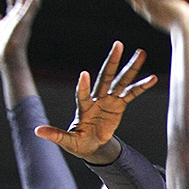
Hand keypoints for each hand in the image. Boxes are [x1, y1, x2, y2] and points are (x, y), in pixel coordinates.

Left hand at [34, 41, 157, 162]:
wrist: (91, 144)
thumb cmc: (78, 142)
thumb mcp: (67, 141)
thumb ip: (55, 135)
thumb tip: (37, 131)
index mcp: (83, 107)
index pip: (82, 95)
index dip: (83, 86)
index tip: (84, 75)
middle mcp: (97, 98)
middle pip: (105, 77)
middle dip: (112, 61)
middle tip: (118, 44)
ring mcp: (109, 100)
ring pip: (121, 80)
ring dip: (131, 67)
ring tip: (141, 53)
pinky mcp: (119, 105)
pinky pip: (132, 94)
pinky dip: (141, 86)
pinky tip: (152, 78)